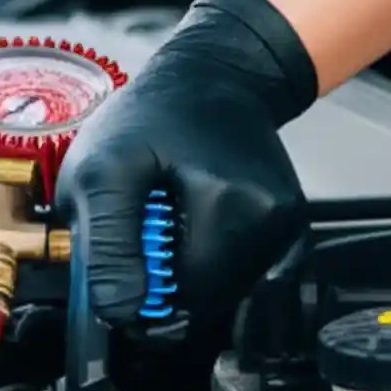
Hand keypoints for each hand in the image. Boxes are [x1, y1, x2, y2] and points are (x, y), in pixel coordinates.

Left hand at [56, 0, 317, 324]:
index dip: (140, 304)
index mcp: (229, 207)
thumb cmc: (152, 115)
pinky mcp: (289, 230)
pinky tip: (188, 224)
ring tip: (164, 224)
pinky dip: (205, 263)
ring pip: (223, 295)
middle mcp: (271, 223)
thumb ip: (106, 246)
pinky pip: (238, 275)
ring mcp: (286, 228)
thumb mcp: (100, 172)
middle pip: (207, 305)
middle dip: (162, 286)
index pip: (183, 305)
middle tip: (138, 237)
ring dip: (183, 276)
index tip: (116, 279)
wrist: (216, 76)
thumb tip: (120, 313)